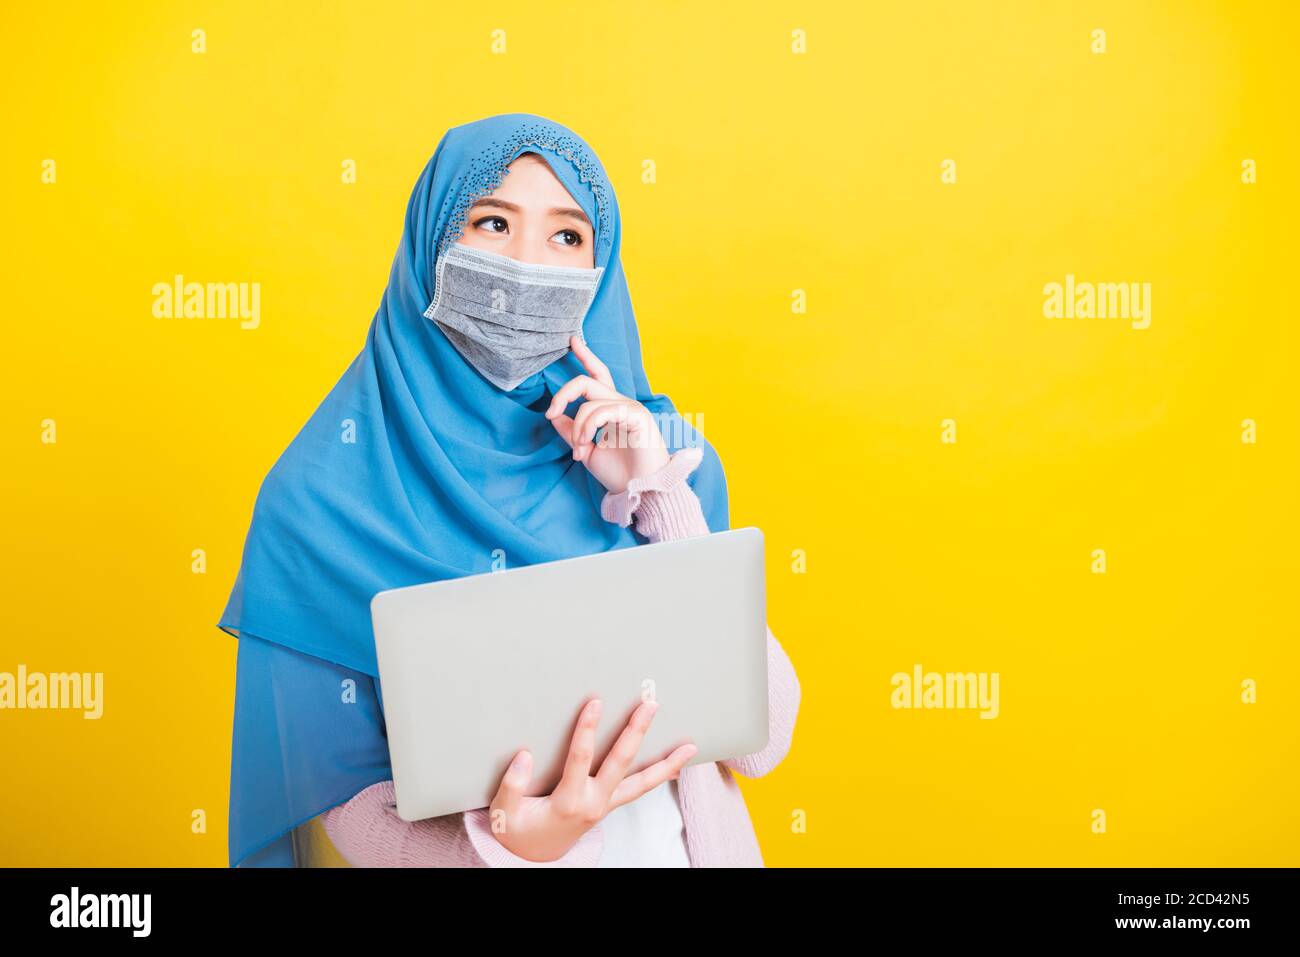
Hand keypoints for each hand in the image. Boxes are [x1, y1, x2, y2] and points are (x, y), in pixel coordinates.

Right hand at [484, 696, 697, 862]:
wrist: (532, 856)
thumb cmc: (518, 831)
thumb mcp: (504, 813)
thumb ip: (512, 785)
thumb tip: (525, 756)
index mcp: (568, 802)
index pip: (581, 758)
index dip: (587, 729)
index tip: (595, 702)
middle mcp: (594, 803)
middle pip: (621, 763)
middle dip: (636, 732)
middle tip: (650, 706)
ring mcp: (605, 806)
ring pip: (641, 782)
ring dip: (666, 763)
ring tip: (689, 746)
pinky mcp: (609, 806)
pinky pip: (639, 790)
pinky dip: (659, 777)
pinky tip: (677, 765)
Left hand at [545, 335, 670, 493]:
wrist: (641, 492)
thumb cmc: (619, 474)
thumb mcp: (586, 449)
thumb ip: (571, 430)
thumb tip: (554, 414)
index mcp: (611, 409)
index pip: (597, 375)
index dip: (585, 356)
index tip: (572, 340)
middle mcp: (621, 403)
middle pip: (587, 380)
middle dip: (564, 393)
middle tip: (550, 412)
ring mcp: (631, 408)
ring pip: (589, 401)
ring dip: (578, 428)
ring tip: (580, 451)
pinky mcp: (637, 415)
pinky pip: (602, 411)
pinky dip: (588, 427)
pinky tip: (587, 445)